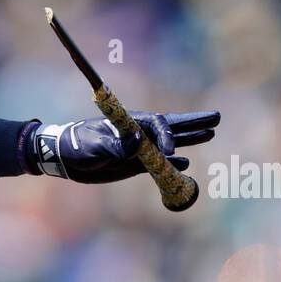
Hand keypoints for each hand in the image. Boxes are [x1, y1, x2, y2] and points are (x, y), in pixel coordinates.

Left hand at [24, 110, 219, 183]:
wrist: (63, 157)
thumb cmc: (75, 145)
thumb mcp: (93, 145)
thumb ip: (114, 145)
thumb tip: (138, 145)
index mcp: (131, 123)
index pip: (160, 125)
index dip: (169, 138)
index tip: (170, 155)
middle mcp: (139, 133)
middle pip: (172, 126)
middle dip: (194, 122)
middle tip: (217, 117)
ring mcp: (139, 148)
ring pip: (170, 142)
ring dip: (190, 139)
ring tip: (211, 133)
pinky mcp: (134, 164)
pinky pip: (159, 163)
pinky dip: (173, 164)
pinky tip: (185, 164)